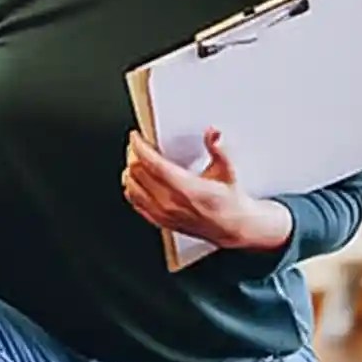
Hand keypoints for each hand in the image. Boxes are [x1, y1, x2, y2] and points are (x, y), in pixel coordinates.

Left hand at [122, 128, 292, 249]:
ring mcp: (163, 213)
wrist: (233, 227)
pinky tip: (135, 182)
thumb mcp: (228, 170)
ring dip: (129, 173)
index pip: (152, 163)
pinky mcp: (160, 221)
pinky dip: (131, 190)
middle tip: (136, 146)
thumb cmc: (229, 201)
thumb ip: (219, 149)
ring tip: (134, 161)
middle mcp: (171, 202)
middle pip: (137, 173)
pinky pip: (135, 204)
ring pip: (131, 189)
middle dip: (133, 155)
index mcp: (186, 188)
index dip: (139, 147)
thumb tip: (212, 134)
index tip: (136, 137)